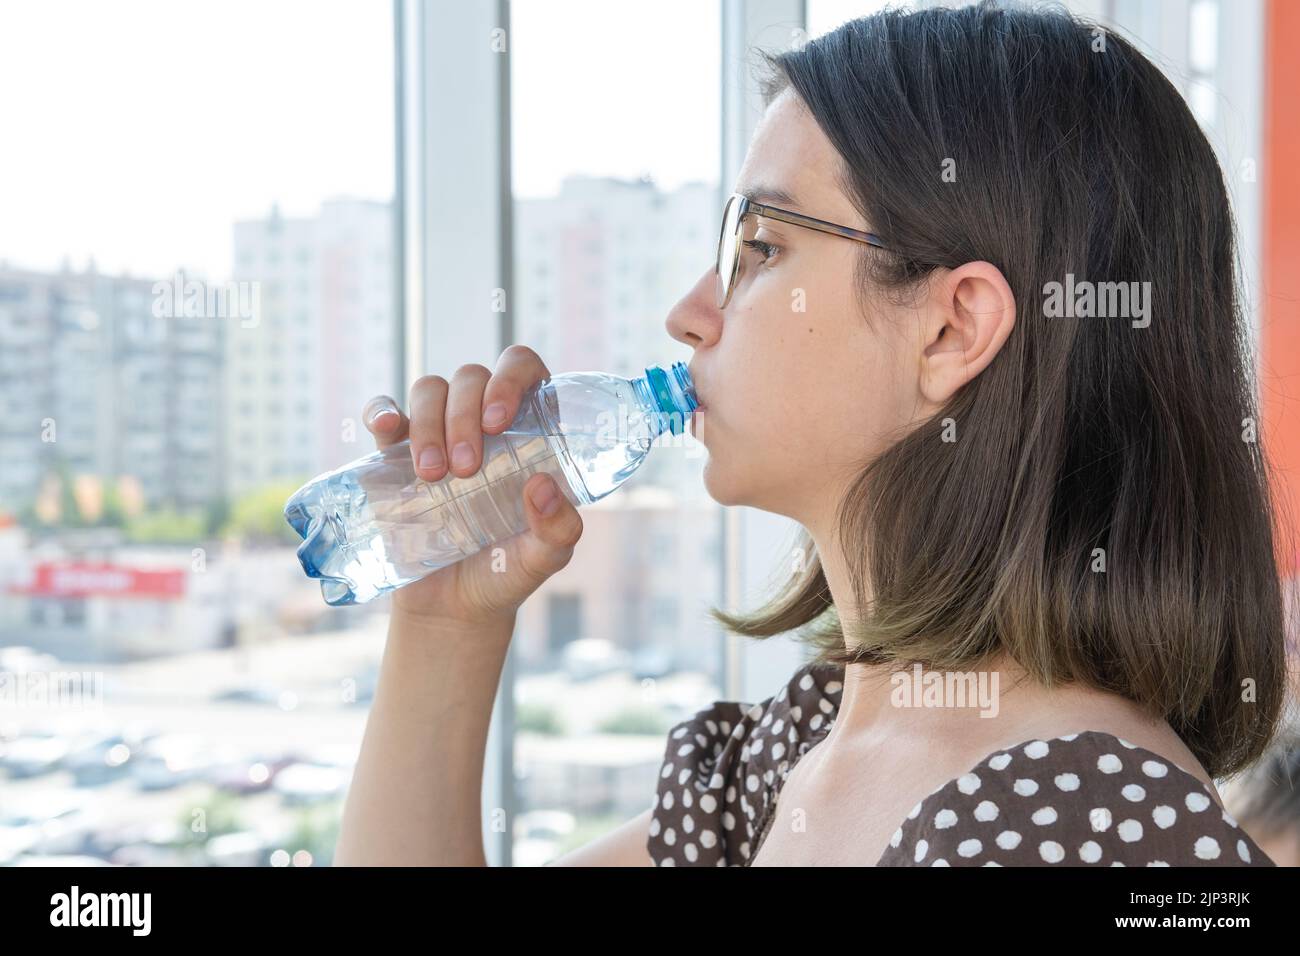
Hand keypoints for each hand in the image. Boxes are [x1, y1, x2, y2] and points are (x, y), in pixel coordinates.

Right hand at [361, 345, 584, 626]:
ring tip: (432, 476)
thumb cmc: (507, 572)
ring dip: (429, 422)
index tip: (497, 419)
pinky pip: (385, 415)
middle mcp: (484, 424)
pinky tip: (386, 427)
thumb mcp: (544, 557)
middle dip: (465, 414)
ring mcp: (439, 435)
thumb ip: (558, 527)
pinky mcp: (396, 456)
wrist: (453, 608)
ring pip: (430, 389)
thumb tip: (543, 484)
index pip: (523, 371)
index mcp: (529, 431)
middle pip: (472, 377)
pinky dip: (381, 411)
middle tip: (466, 468)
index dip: (510, 378)